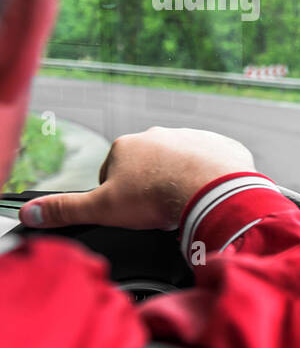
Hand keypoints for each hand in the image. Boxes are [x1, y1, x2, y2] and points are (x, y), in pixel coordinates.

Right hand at [19, 127, 256, 230]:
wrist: (213, 190)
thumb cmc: (157, 197)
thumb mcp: (102, 208)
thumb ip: (66, 210)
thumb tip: (32, 212)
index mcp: (126, 146)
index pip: (112, 172)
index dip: (119, 196)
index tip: (132, 211)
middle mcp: (159, 135)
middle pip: (147, 167)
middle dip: (151, 188)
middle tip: (159, 211)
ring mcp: (192, 138)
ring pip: (181, 165)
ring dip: (180, 182)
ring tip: (185, 205)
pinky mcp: (220, 146)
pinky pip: (213, 164)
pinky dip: (210, 179)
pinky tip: (209, 195)